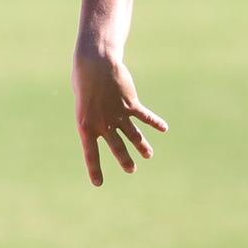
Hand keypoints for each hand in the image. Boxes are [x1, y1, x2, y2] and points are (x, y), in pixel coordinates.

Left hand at [74, 51, 169, 186]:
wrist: (95, 63)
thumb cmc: (84, 82)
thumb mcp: (83, 103)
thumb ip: (96, 119)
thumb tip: (111, 128)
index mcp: (86, 126)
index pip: (91, 153)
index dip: (94, 169)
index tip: (99, 183)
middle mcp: (103, 124)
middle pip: (117, 147)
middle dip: (125, 160)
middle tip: (131, 170)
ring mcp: (118, 114)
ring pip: (133, 135)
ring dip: (142, 146)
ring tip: (148, 155)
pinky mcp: (130, 104)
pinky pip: (144, 116)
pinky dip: (155, 122)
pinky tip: (163, 128)